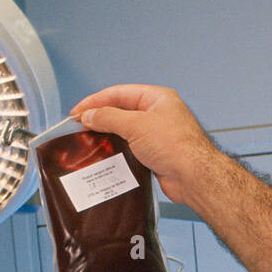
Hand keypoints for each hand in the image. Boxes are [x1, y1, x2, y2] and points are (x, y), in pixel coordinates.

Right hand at [69, 85, 218, 207]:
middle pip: (121, 111)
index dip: (96, 101)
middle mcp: (158, 114)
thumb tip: (89, 115)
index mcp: (157, 98)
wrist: (194, 177)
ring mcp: (157, 135)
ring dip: (107, 136)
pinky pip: (131, 149)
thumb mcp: (136, 125)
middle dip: (100, 118)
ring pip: (125, 132)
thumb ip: (109, 118)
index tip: (77, 111)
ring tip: (87, 141)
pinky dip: (117, 151)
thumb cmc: (175, 146)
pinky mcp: (156, 154)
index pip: (119, 93)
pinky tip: (105, 156)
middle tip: (79, 127)